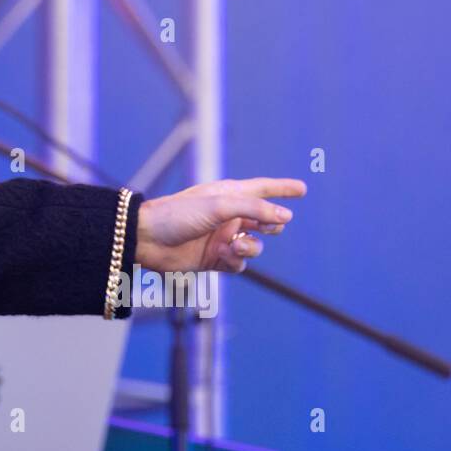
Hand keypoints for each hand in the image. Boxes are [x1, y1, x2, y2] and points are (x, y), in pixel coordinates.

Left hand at [134, 177, 305, 273]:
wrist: (148, 239)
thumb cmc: (178, 214)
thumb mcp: (219, 205)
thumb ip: (255, 208)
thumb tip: (285, 216)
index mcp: (228, 194)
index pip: (262, 188)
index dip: (283, 188)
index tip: (302, 189)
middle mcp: (228, 215)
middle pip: (265, 220)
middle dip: (271, 225)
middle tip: (265, 226)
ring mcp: (222, 238)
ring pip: (255, 245)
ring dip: (252, 246)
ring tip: (235, 244)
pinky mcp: (215, 259)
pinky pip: (240, 262)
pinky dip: (237, 259)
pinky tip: (225, 255)